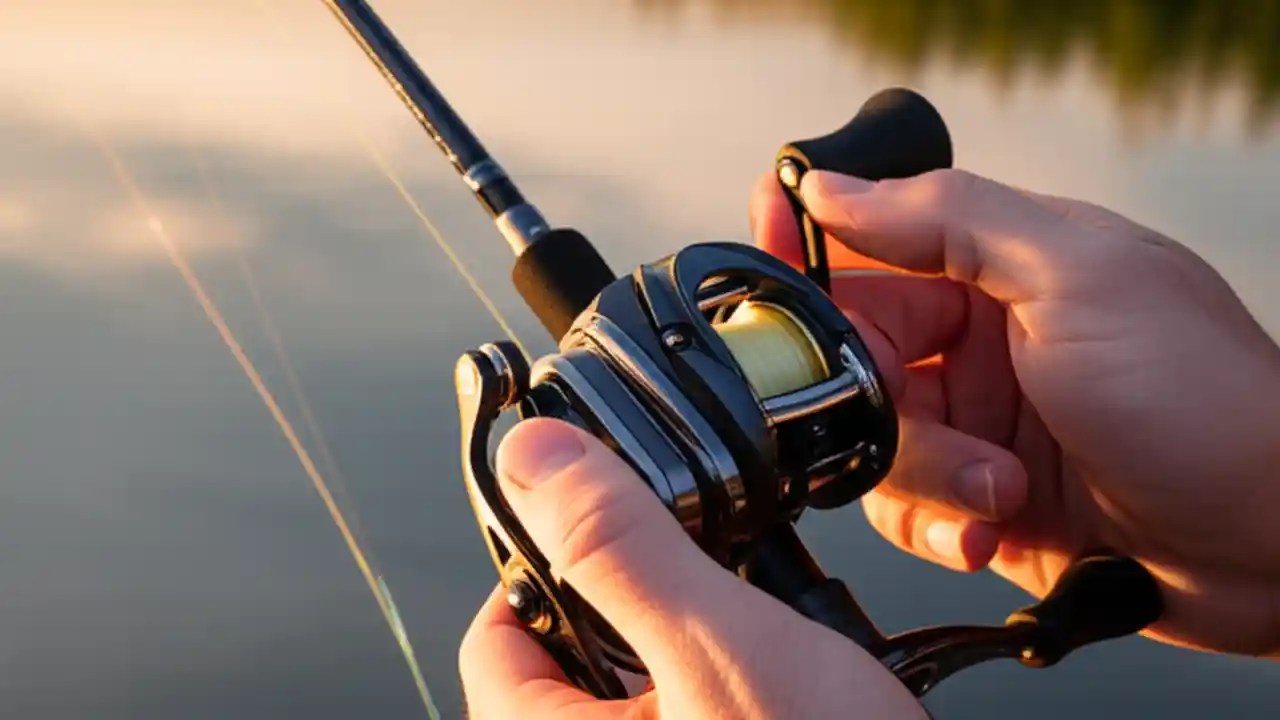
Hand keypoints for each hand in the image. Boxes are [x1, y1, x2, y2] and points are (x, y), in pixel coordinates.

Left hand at [459, 418, 926, 719]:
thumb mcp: (721, 650)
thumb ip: (624, 550)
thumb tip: (537, 462)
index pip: (493, 639)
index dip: (539, 564)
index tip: (593, 521)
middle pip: (572, 664)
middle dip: (637, 610)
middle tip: (700, 583)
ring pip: (645, 694)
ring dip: (697, 651)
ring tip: (759, 643)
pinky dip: (732, 692)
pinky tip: (787, 692)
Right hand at [751, 168, 1279, 656]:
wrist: (1273, 542)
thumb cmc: (1201, 399)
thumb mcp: (1077, 275)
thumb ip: (949, 218)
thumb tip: (835, 186)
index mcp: (995, 268)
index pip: (865, 248)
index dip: (801, 256)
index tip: (757, 270)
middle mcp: (976, 344)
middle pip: (853, 359)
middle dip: (879, 403)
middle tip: (925, 420)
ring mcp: (975, 427)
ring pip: (872, 444)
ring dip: (925, 479)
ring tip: (1002, 492)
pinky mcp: (978, 503)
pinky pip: (905, 513)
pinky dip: (940, 530)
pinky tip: (996, 533)